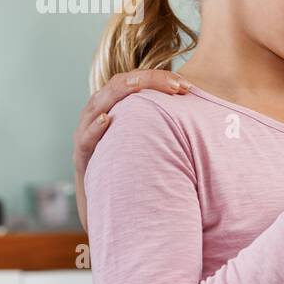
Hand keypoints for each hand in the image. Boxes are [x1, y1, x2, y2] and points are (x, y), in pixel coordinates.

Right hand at [73, 69, 188, 230]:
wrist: (108, 205)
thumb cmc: (134, 168)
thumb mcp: (150, 142)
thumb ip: (167, 125)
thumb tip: (202, 112)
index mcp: (114, 107)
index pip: (134, 81)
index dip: (158, 78)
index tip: (186, 85)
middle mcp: (98, 115)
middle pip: (118, 85)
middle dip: (147, 81)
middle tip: (176, 85)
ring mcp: (86, 134)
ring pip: (97, 104)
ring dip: (119, 93)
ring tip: (138, 85)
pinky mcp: (81, 157)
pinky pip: (85, 138)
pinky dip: (94, 128)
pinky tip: (107, 120)